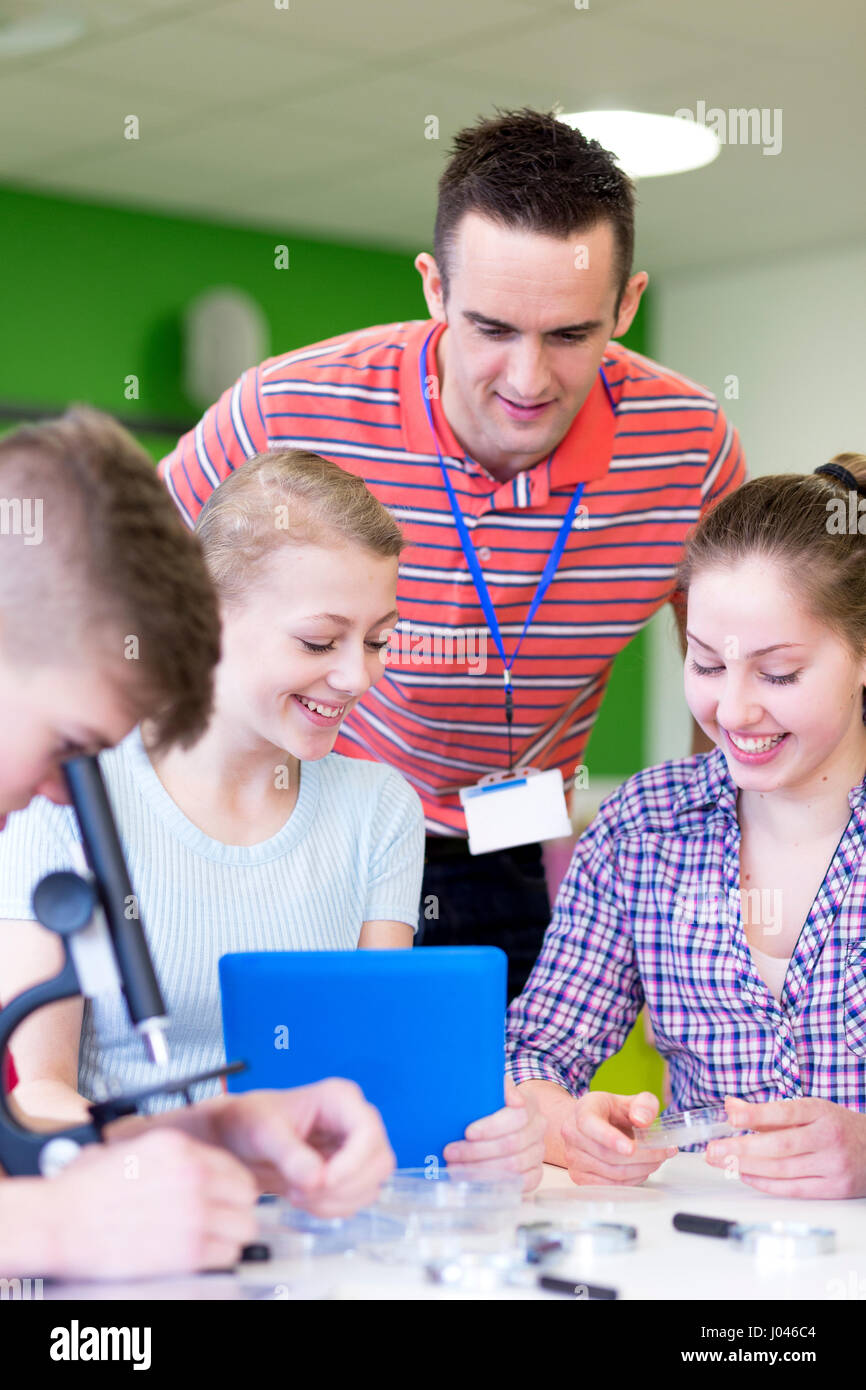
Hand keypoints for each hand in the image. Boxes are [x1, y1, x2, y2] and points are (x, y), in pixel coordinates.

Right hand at [46, 1129, 258, 1279]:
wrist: (60, 1222)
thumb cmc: (83, 1191)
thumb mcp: (129, 1150)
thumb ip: (165, 1157)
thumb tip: (184, 1165)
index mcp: (180, 1148)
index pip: (233, 1167)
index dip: (230, 1188)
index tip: (225, 1199)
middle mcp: (194, 1175)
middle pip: (247, 1195)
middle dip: (236, 1211)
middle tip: (224, 1223)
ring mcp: (194, 1211)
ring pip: (245, 1226)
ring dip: (232, 1236)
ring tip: (214, 1242)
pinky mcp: (189, 1249)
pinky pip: (227, 1253)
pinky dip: (220, 1258)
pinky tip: (202, 1257)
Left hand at [206, 1079, 394, 1216]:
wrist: (237, 1139)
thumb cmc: (249, 1121)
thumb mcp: (263, 1132)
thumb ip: (289, 1154)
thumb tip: (316, 1179)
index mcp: (339, 1099)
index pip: (368, 1132)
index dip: (353, 1162)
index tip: (323, 1182)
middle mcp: (353, 1122)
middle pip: (379, 1162)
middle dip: (343, 1186)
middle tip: (304, 1192)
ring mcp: (353, 1149)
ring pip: (371, 1185)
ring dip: (336, 1200)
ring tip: (297, 1194)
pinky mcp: (347, 1173)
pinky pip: (357, 1199)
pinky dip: (332, 1208)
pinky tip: (304, 1198)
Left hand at [441, 1079, 546, 1191]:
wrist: (503, 1118)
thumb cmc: (492, 1104)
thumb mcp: (492, 1089)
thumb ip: (500, 1087)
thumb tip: (514, 1099)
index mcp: (530, 1105)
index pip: (517, 1117)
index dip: (491, 1127)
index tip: (467, 1132)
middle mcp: (538, 1129)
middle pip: (512, 1144)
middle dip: (477, 1151)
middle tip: (451, 1152)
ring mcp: (538, 1153)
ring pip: (513, 1166)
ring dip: (481, 1169)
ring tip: (455, 1168)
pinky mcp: (535, 1173)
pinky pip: (521, 1183)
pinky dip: (496, 1184)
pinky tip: (474, 1181)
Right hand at [560, 1090, 676, 1184]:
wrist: (585, 1126)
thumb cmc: (607, 1113)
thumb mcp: (628, 1100)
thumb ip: (643, 1104)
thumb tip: (643, 1120)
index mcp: (583, 1111)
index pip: (590, 1125)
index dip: (611, 1138)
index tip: (632, 1148)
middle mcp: (573, 1135)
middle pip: (608, 1155)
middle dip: (642, 1157)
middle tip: (663, 1152)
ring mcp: (574, 1159)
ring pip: (612, 1173)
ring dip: (641, 1170)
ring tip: (656, 1160)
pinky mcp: (579, 1178)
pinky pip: (610, 1186)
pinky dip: (632, 1180)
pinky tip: (642, 1170)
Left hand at [705, 1095, 865, 1197]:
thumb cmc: (836, 1126)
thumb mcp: (808, 1110)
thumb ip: (768, 1112)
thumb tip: (731, 1106)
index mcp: (820, 1112)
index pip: (784, 1112)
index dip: (756, 1115)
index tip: (730, 1117)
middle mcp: (828, 1138)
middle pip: (779, 1146)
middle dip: (741, 1148)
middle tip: (712, 1150)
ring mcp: (832, 1165)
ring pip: (782, 1169)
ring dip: (747, 1167)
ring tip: (721, 1163)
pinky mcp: (834, 1188)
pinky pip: (793, 1188)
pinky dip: (766, 1183)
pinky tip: (746, 1176)